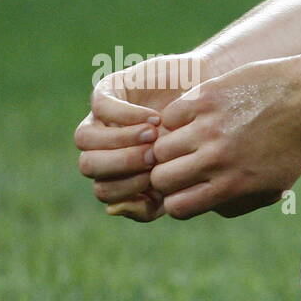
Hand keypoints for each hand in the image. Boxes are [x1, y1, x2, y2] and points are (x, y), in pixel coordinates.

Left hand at [74, 52, 213, 220]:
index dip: (129, 188)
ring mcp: (103, 119)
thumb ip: (153, 203)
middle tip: (154, 156)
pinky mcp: (110, 90)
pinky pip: (100, 107)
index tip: (159, 178)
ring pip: (84, 140)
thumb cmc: (203, 148)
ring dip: (121, 141)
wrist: (216, 106)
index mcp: (119, 173)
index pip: (105, 191)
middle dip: (122, 164)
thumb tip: (111, 210)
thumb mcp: (181, 181)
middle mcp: (106, 147)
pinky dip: (126, 116)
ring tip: (155, 135)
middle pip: (88, 166)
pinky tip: (156, 118)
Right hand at [150, 55, 300, 218]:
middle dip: (168, 176)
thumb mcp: (275, 185)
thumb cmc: (295, 145)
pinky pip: (169, 117)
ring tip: (188, 140)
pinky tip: (195, 118)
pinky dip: (177, 119)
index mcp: (232, 186)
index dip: (177, 200)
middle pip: (161, 178)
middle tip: (182, 164)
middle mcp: (216, 160)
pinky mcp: (204, 99)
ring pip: (159, 147)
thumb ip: (238, 201)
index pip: (176, 207)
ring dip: (170, 147)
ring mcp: (208, 128)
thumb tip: (206, 206)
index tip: (187, 189)